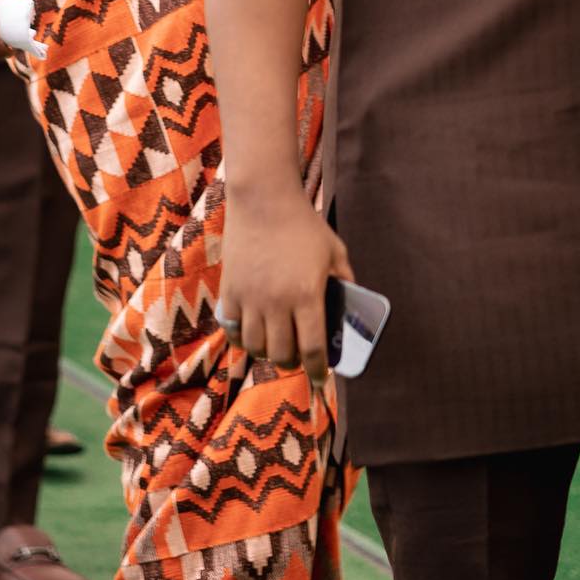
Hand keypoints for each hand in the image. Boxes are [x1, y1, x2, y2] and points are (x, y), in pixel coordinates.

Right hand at [220, 190, 353, 386]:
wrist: (263, 199)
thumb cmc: (303, 224)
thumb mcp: (335, 250)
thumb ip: (345, 279)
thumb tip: (350, 304)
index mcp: (307, 295)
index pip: (313, 349)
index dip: (318, 372)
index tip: (321, 381)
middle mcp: (277, 302)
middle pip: (282, 355)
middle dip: (293, 363)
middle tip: (298, 358)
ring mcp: (250, 298)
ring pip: (255, 347)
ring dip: (267, 353)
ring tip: (276, 346)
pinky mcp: (229, 290)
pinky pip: (232, 329)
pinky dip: (243, 338)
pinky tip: (252, 333)